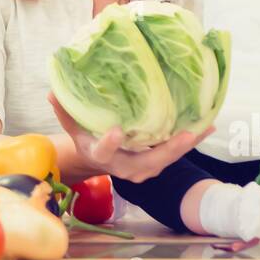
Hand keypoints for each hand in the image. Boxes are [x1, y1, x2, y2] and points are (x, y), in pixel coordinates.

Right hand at [48, 93, 213, 183]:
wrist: (101, 161)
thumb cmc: (87, 139)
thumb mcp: (73, 128)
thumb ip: (65, 111)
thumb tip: (52, 90)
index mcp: (101, 156)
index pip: (105, 152)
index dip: (111, 143)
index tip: (117, 131)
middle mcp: (124, 167)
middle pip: (148, 162)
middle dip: (167, 150)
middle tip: (184, 135)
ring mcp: (143, 168)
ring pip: (166, 160)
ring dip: (186, 145)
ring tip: (203, 128)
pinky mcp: (156, 163)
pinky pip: (175, 154)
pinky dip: (190, 141)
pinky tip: (207, 126)